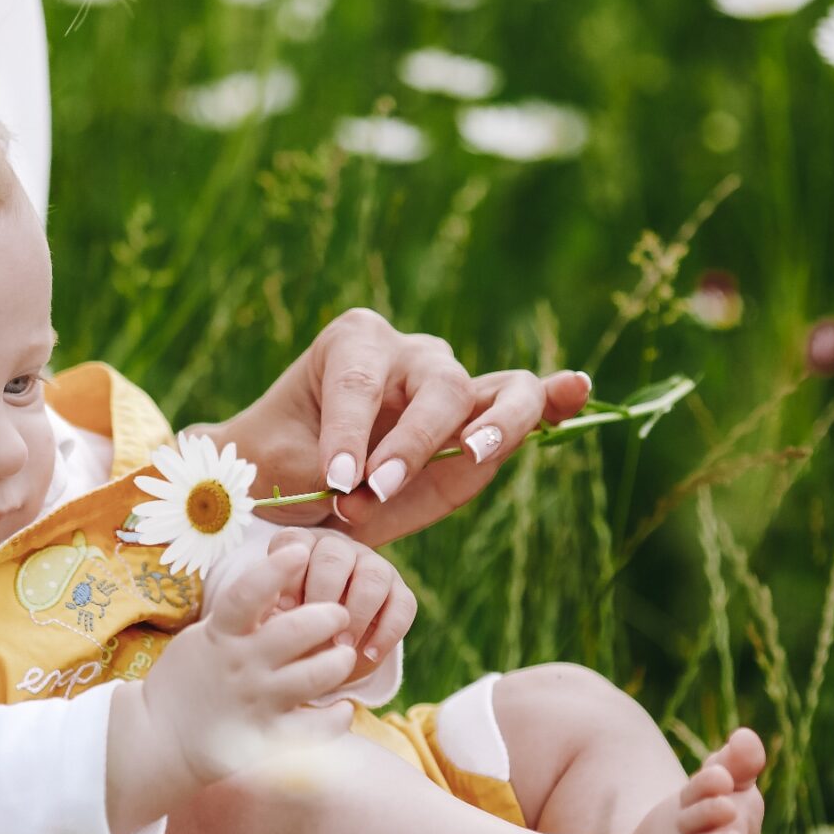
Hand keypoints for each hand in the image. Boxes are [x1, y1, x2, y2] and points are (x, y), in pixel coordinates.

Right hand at [106, 538, 353, 832]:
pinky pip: (316, 728)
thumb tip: (278, 580)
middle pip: (297, 631)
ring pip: (316, 676)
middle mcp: (241, 666)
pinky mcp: (267, 738)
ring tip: (343, 656)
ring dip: (339, 661)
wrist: (161, 738)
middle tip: (338, 614)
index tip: (300, 550)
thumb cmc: (189, 680)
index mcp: (220, 636)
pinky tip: (340, 708)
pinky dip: (337, 717)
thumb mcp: (204, 637)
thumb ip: (239, 616)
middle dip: (328, 615)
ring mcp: (257, 702)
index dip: (275, 568)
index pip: (247, 593)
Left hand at [205, 309, 590, 546]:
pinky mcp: (484, 422)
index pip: (360, 382)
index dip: (353, 432)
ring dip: (492, 424)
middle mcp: (410, 355)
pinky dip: (554, 399)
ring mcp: (455, 386)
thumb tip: (296, 472)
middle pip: (434, 386)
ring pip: (495, 390)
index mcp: (352, 343)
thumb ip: (287, 465)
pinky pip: (527, 401)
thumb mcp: (257, 460)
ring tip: (477, 452)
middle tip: (375, 490)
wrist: (294, 490)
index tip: (340, 482)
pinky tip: (576, 391)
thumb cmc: (272, 464)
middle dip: (410, 443)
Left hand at [265, 526, 411, 670]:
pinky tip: (369, 655)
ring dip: (358, 612)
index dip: (289, 575)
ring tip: (342, 645)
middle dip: (323, 594)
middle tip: (314, 628)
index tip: (283, 608)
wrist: (324, 648)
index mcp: (302, 547)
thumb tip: (279, 614)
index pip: (295, 543)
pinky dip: (387, 632)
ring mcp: (373, 566)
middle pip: (334, 556)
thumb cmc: (291, 627)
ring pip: (373, 575)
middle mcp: (339, 549)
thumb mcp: (274, 618)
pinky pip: (403, 605)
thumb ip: (272, 612)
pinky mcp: (400, 592)